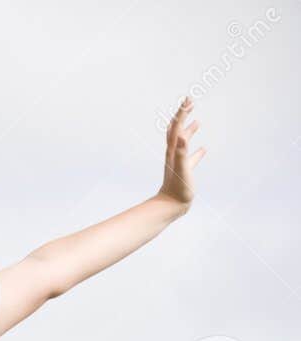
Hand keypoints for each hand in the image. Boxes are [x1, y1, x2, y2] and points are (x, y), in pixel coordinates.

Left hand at [158, 94, 206, 208]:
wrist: (170, 206)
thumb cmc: (177, 189)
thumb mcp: (182, 168)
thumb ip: (181, 151)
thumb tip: (182, 134)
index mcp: (174, 150)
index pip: (177, 127)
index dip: (183, 112)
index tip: (189, 99)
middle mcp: (174, 154)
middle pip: (177, 130)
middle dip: (183, 115)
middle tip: (190, 102)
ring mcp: (179, 162)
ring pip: (184, 142)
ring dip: (189, 130)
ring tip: (197, 121)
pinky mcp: (184, 171)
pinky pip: (191, 158)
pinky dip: (197, 151)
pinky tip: (204, 149)